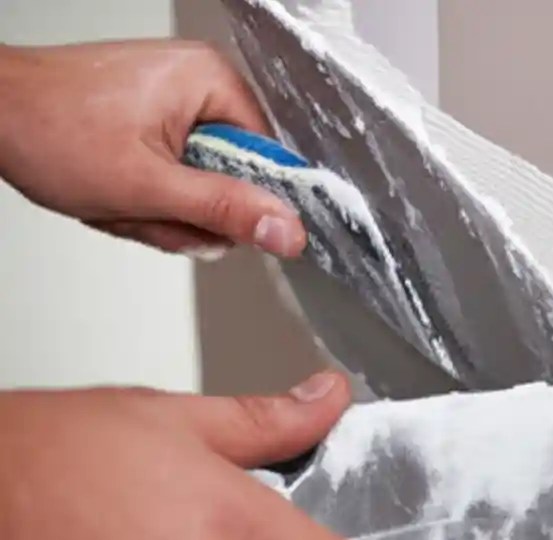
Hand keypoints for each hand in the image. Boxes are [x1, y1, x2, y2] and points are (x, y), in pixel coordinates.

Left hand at [0, 40, 305, 257]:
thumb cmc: (48, 130)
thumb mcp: (147, 186)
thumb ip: (225, 210)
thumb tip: (287, 230)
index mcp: (213, 81)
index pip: (270, 161)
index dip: (241, 202)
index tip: (204, 218)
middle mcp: (200, 81)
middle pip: (234, 176)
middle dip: (188, 210)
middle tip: (145, 207)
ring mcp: (175, 96)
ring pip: (201, 181)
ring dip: (162, 207)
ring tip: (121, 197)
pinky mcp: (154, 113)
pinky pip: (177, 170)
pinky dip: (148, 192)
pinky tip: (119, 188)